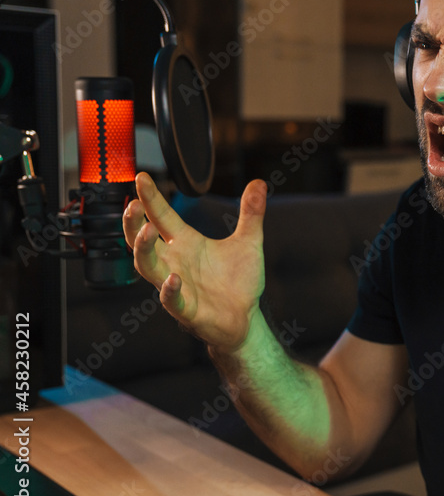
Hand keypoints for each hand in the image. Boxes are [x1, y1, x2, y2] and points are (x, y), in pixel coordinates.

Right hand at [122, 172, 266, 353]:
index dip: (150, 198)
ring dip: (143, 250)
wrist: (246, 318)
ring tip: (147, 231)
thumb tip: (259, 182)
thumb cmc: (238, 281)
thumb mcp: (248, 242)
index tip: (141, 177)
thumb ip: (251, 213)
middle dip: (134, 223)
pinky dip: (169, 290)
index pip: (162, 216)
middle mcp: (174, 262)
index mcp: (185, 243)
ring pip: (147, 267)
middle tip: (133, 204)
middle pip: (142, 240)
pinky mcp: (186, 309)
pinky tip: (174, 278)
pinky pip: (170, 300)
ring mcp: (176, 285)